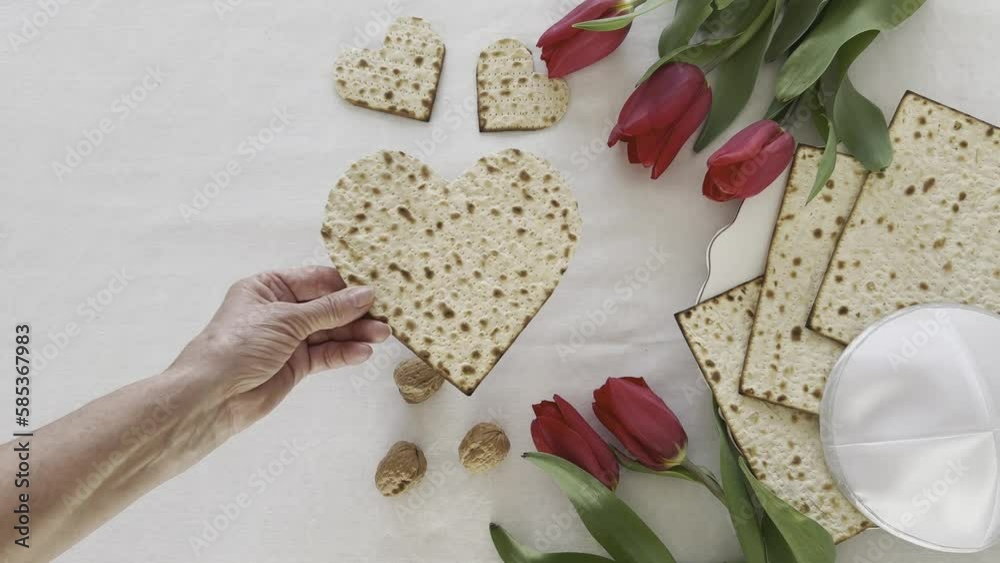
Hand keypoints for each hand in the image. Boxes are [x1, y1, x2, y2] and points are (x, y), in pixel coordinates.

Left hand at [170, 266, 390, 431]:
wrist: (212, 397)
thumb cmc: (239, 344)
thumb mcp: (286, 319)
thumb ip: (329, 309)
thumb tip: (367, 294)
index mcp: (269, 287)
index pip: (316, 280)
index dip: (346, 284)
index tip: (377, 288)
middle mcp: (280, 310)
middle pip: (327, 306)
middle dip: (355, 311)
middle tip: (386, 316)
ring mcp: (288, 338)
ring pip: (329, 331)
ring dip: (355, 333)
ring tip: (383, 334)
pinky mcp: (295, 365)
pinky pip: (325, 354)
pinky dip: (344, 353)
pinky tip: (363, 352)